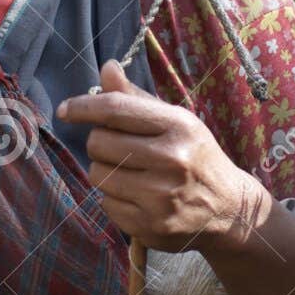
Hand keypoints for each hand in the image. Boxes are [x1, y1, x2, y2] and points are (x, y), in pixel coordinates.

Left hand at [56, 60, 271, 253]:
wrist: (229, 208)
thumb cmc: (195, 157)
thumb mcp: (176, 121)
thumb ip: (136, 98)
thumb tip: (107, 68)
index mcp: (178, 127)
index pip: (115, 109)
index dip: (83, 107)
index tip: (65, 110)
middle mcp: (171, 160)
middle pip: (98, 143)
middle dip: (101, 143)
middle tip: (121, 149)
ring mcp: (160, 196)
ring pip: (97, 175)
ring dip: (105, 172)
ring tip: (131, 174)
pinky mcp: (151, 226)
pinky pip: (106, 205)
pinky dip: (115, 199)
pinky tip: (139, 197)